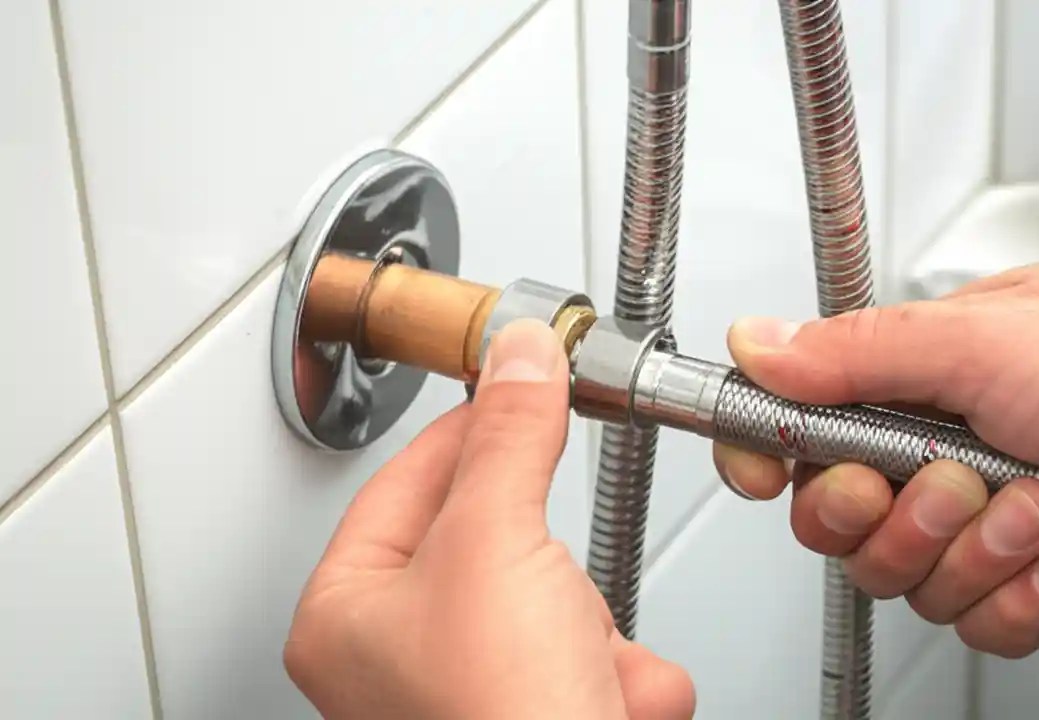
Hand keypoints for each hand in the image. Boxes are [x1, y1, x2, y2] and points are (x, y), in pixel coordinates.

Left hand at [285, 319, 694, 718]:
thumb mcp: (495, 545)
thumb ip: (508, 438)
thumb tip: (518, 354)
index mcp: (352, 615)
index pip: (411, 480)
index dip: (470, 426)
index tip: (518, 381)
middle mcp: (407, 659)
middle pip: (504, 544)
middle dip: (555, 573)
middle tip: (551, 594)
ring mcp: (482, 695)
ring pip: (570, 606)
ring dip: (598, 636)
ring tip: (578, 678)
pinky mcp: (550, 719)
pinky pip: (608, 663)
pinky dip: (626, 682)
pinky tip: (608, 713)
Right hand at [712, 264, 1038, 657]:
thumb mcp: (984, 340)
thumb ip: (857, 354)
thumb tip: (757, 341)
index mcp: (913, 383)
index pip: (798, 427)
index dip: (770, 458)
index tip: (768, 474)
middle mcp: (940, 452)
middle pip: (838, 526)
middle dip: (898, 516)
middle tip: (954, 479)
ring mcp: (986, 520)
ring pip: (912, 583)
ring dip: (982, 551)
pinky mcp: (1034, 579)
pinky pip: (984, 622)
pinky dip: (1031, 596)